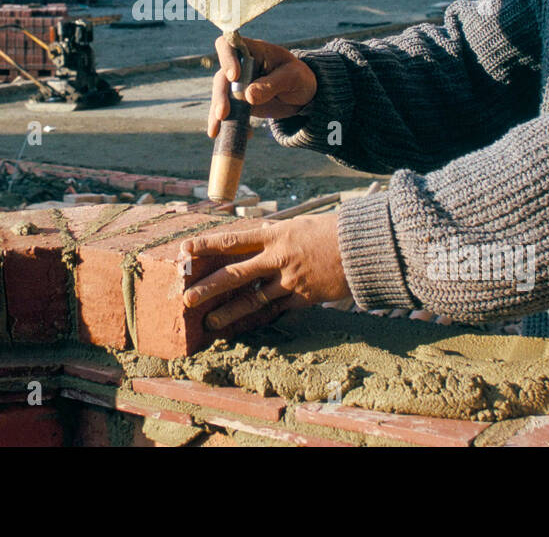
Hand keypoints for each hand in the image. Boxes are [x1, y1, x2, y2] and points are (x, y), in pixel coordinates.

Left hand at [179, 211, 349, 330]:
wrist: (363, 248)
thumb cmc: (333, 230)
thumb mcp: (300, 225)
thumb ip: (276, 233)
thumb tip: (260, 230)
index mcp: (275, 234)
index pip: (233, 240)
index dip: (207, 244)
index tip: (185, 248)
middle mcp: (278, 258)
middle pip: (235, 274)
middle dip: (208, 287)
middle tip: (186, 298)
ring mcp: (290, 280)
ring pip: (253, 299)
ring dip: (229, 312)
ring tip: (210, 323)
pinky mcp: (303, 297)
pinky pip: (277, 308)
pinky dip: (261, 315)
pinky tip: (245, 325)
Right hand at [208, 35, 317, 137]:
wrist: (302, 95)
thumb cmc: (299, 77)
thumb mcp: (293, 77)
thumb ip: (272, 84)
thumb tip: (248, 96)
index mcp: (253, 51)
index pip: (229, 46)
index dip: (227, 59)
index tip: (234, 77)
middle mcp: (239, 67)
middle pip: (221, 77)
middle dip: (220, 96)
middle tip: (222, 114)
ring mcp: (236, 86)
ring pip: (221, 98)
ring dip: (217, 115)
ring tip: (216, 132)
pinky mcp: (238, 103)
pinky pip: (229, 114)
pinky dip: (230, 126)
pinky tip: (245, 136)